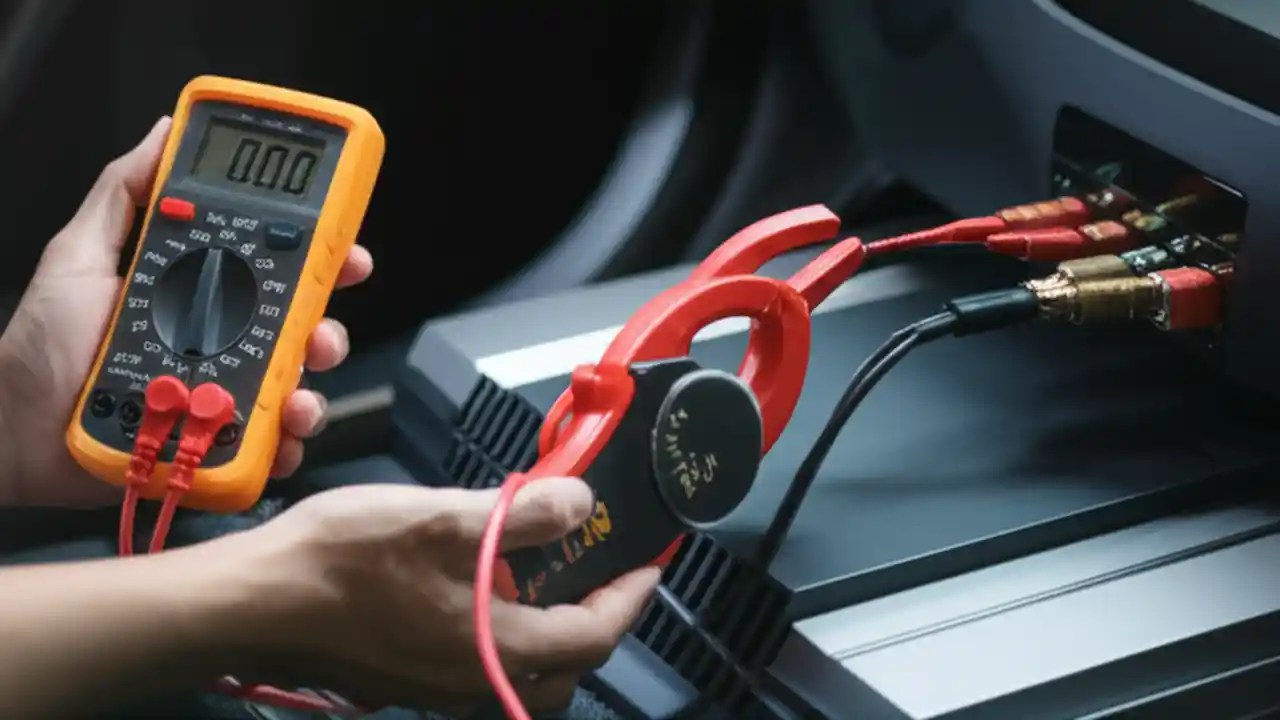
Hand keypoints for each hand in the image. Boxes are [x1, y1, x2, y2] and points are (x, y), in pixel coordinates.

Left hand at [0, 117, 372, 506]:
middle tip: (321, 331)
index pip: (277, 273)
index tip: (346, 251)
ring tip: (295, 397)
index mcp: (202, 296)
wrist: (12, 434)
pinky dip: (286, 446)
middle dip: (327, 330)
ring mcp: (225, 399)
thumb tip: (164, 132)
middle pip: (302, 333)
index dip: (321, 260)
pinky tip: (275, 438)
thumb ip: (122, 193)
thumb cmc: (40, 348)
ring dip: (312, 392)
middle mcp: (223, 345)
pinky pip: (272, 448)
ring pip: (297, 391)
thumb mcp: (78, 255)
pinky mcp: (218, 448)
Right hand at [223, 478, 659, 715]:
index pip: (595, 634)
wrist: (251, 605)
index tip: (653, 561)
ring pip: (522, 668)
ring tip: (544, 565)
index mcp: (498, 649)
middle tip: (603, 566)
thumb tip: (585, 503)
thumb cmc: (346, 559)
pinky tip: (480, 579)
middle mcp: (475, 682)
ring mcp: (438, 687)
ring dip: (548, 625)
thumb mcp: (445, 519)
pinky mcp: (407, 678)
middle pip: (566, 665)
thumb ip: (525, 516)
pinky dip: (503, 628)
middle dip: (596, 619)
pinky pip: (480, 661)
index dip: (631, 596)